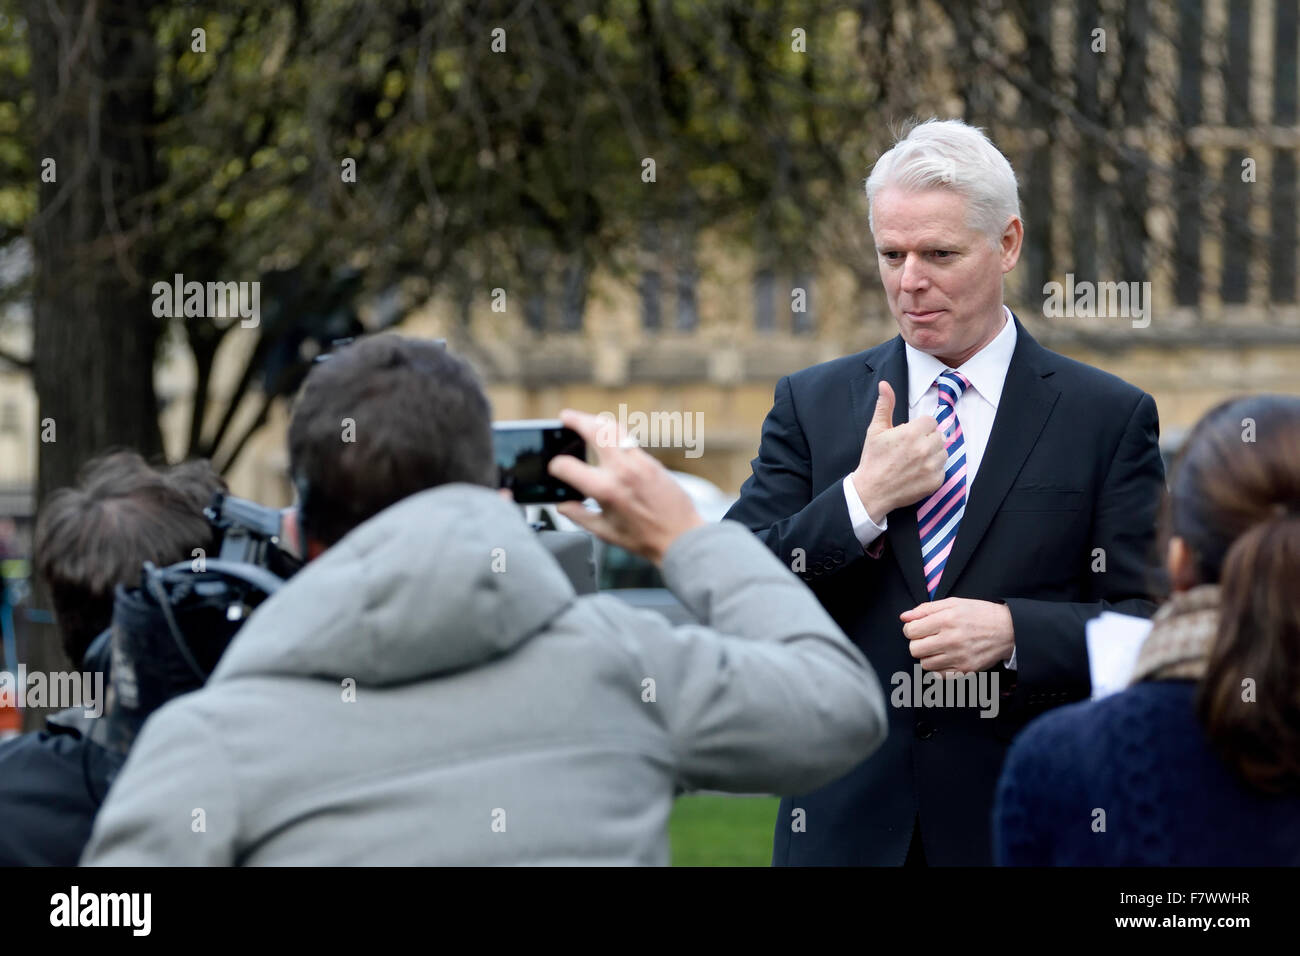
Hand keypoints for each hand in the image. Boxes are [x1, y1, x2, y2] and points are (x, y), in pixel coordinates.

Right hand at [547, 408, 705, 565]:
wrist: (682, 536)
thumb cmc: (645, 539)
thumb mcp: (604, 532)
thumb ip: (578, 516)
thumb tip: (562, 504)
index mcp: (605, 490)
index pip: (568, 466)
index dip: (556, 466)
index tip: (555, 468)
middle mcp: (622, 470)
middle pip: (594, 430)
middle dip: (576, 420)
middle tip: (565, 417)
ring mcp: (639, 462)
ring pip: (614, 428)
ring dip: (596, 421)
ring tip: (584, 420)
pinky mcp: (651, 461)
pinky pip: (628, 439)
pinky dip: (613, 434)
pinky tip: (607, 438)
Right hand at [851, 381, 946, 518]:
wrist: (871, 492)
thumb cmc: (873, 460)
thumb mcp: (875, 430)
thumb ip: (885, 406)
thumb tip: (885, 385)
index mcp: (911, 433)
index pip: (930, 421)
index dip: (920, 427)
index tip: (910, 436)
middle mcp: (924, 449)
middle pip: (939, 436)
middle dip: (927, 440)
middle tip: (911, 449)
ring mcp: (931, 466)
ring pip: (943, 452)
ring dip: (933, 454)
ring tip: (915, 461)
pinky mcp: (935, 482)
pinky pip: (943, 470)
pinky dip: (933, 471)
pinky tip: (918, 473)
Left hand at [900, 598, 1014, 673]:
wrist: (1007, 630)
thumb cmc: (980, 614)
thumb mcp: (953, 603)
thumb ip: (926, 609)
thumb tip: (904, 617)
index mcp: (947, 620)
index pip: (910, 631)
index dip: (911, 629)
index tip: (919, 628)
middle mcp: (951, 639)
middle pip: (915, 649)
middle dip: (917, 643)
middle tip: (928, 638)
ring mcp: (959, 657)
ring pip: (925, 664)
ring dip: (927, 656)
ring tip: (938, 648)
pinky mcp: (965, 670)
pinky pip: (939, 675)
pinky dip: (938, 668)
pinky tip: (946, 657)